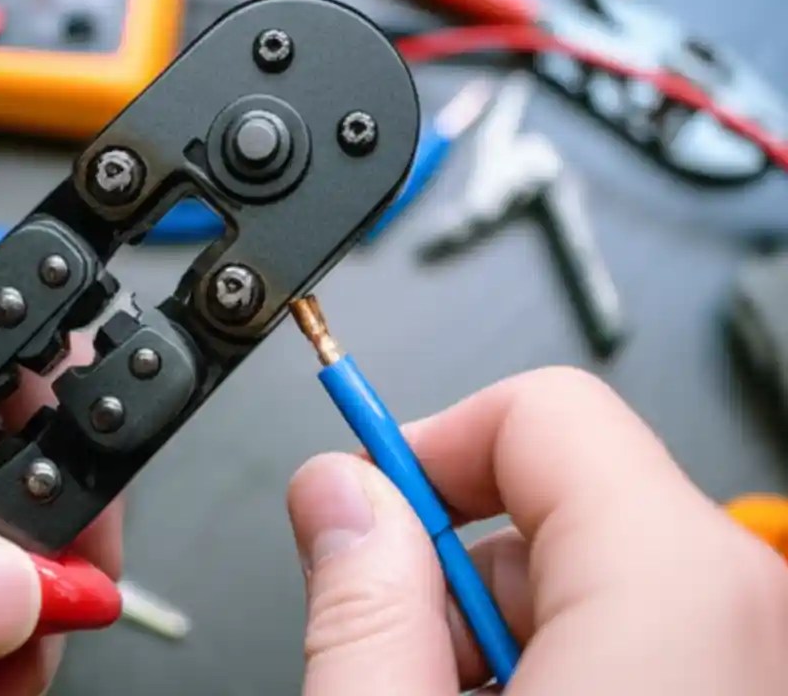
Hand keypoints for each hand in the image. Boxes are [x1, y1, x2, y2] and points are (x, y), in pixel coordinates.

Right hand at [287, 367, 787, 694]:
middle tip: (395, 653)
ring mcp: (765, 669)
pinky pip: (657, 645)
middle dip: (456, 565)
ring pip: (610, 585)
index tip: (363, 505)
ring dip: (508, 634)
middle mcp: (759, 626)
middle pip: (571, 504)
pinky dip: (577, 670)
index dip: (425, 445)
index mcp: (676, 599)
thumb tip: (336, 494)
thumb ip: (359, 602)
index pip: (544, 412)